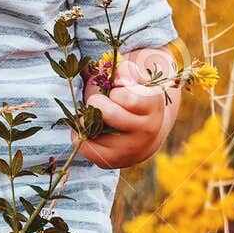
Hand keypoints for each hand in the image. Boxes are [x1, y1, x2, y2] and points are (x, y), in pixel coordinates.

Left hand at [76, 48, 178, 167]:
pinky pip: (86, 147)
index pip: (126, 97)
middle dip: (96, 102)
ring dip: (86, 119)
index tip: (118, 92)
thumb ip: (127, 71)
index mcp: (153, 106)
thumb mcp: (135, 78)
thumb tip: (120, 80)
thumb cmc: (134, 96)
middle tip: (99, 101)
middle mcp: (146, 130)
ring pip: (93, 131)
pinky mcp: (114, 161)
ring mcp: (131, 149)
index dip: (116, 91)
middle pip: (108, 113)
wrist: (145, 131)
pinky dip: (79, 136)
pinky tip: (88, 128)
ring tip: (94, 115)